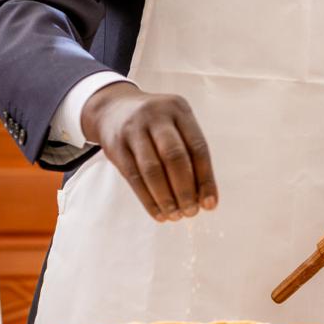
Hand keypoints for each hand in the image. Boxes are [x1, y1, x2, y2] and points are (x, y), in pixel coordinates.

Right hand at [81, 82, 217, 221]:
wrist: (112, 108)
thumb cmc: (156, 123)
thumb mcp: (175, 124)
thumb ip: (190, 152)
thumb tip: (205, 196)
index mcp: (179, 110)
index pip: (198, 147)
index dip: (206, 178)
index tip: (210, 204)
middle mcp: (156, 117)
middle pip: (175, 157)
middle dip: (185, 189)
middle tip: (191, 212)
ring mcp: (133, 130)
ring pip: (152, 169)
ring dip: (166, 197)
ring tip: (175, 215)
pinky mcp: (115, 146)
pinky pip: (133, 177)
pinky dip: (147, 199)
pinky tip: (158, 213)